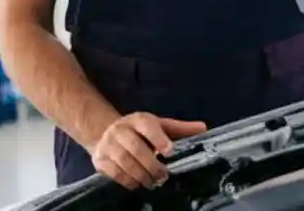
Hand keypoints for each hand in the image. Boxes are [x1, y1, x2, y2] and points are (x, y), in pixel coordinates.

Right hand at [90, 112, 206, 189]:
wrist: (104, 132)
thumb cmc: (138, 131)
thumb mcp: (158, 126)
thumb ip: (179, 128)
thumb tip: (203, 128)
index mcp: (138, 120)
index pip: (147, 126)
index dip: (158, 138)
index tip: (170, 151)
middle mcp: (121, 130)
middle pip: (135, 147)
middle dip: (151, 164)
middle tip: (163, 176)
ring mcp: (108, 144)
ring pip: (124, 161)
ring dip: (141, 175)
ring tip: (152, 183)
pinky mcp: (100, 159)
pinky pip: (114, 172)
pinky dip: (128, 180)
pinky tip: (138, 183)